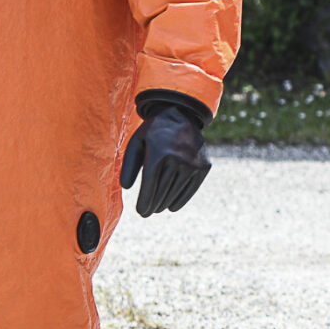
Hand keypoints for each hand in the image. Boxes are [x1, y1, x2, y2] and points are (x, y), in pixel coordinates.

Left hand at [119, 98, 209, 215]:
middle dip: (153, 204)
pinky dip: (180, 200)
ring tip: (156, 208)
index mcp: (158, 152)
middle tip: (146, 212)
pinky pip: (190, 189)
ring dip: (164, 203)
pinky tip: (171, 206)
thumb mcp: (137, 142)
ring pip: (175, 192)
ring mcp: (192, 163)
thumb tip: (125, 187)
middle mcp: (177, 158)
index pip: (150, 184)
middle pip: (162, 190)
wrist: (182, 116)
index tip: (141, 211)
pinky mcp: (203, 166)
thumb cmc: (154, 132)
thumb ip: (129, 164)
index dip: (145, 200)